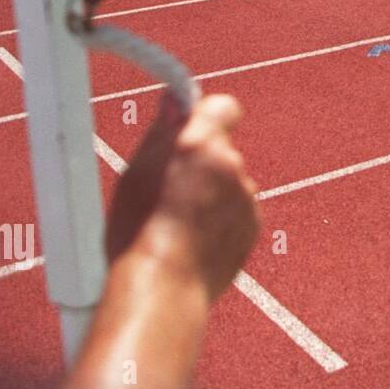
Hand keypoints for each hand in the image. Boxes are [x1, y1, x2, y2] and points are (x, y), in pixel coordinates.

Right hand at [105, 93, 258, 301]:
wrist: (163, 286)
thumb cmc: (138, 231)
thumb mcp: (136, 173)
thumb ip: (163, 132)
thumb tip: (175, 102)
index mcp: (201, 144)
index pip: (223, 106)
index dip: (208, 116)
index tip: (192, 128)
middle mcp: (232, 165)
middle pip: (221, 150)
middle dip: (201, 162)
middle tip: (168, 188)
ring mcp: (247, 197)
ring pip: (228, 184)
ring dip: (210, 194)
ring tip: (176, 223)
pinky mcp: (254, 226)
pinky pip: (237, 212)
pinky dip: (220, 220)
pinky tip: (193, 240)